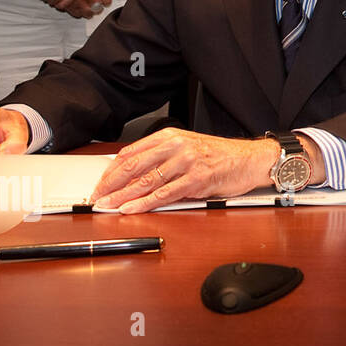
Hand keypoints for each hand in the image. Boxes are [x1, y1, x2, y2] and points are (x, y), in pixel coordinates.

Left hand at [90, 129, 280, 212]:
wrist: (250, 159)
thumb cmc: (220, 156)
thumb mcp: (188, 147)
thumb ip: (162, 156)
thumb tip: (132, 172)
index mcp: (170, 136)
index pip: (131, 153)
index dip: (111, 171)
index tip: (100, 184)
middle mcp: (176, 146)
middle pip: (133, 166)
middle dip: (110, 184)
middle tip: (96, 197)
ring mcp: (186, 162)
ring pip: (145, 181)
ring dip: (122, 196)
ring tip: (107, 206)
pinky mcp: (196, 179)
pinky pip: (164, 193)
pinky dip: (144, 203)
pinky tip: (131, 208)